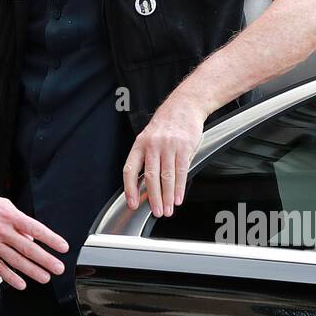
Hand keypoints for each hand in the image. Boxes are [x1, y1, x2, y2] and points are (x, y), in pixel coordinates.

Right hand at [0, 182, 68, 289]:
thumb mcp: (2, 205)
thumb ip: (18, 221)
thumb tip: (31, 236)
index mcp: (9, 216)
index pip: (35, 228)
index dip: (51, 239)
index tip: (62, 247)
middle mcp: (2, 230)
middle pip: (28, 248)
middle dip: (46, 260)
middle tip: (58, 268)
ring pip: (16, 260)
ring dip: (32, 270)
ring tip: (45, 277)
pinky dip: (11, 277)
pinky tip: (21, 283)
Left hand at [122, 94, 206, 217]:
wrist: (185, 104)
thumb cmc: (167, 123)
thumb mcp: (150, 137)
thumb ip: (148, 158)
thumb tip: (145, 184)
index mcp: (140, 143)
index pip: (130, 169)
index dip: (130, 188)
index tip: (132, 203)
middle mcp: (152, 145)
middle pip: (151, 177)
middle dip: (154, 198)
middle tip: (157, 211)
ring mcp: (168, 145)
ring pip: (167, 177)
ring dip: (168, 196)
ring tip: (169, 209)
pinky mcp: (184, 147)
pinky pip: (181, 171)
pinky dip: (180, 187)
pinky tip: (179, 197)